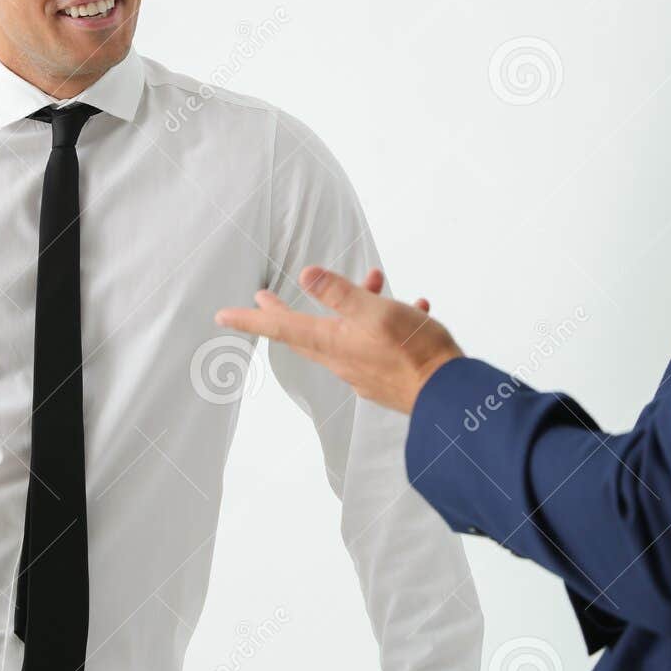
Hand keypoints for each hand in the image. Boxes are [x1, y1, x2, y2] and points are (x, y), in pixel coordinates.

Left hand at [216, 266, 458, 413]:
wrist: (449, 396)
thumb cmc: (414, 352)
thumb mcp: (377, 312)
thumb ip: (341, 294)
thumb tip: (306, 275)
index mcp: (333, 343)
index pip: (281, 328)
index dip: (250, 319)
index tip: (221, 316)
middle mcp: (341, 360)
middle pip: (304, 333)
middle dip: (284, 314)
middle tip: (264, 300)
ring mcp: (363, 371)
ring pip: (347, 331)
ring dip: (354, 305)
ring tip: (376, 280)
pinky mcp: (386, 376)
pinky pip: (376, 343)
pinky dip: (386, 322)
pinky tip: (413, 310)